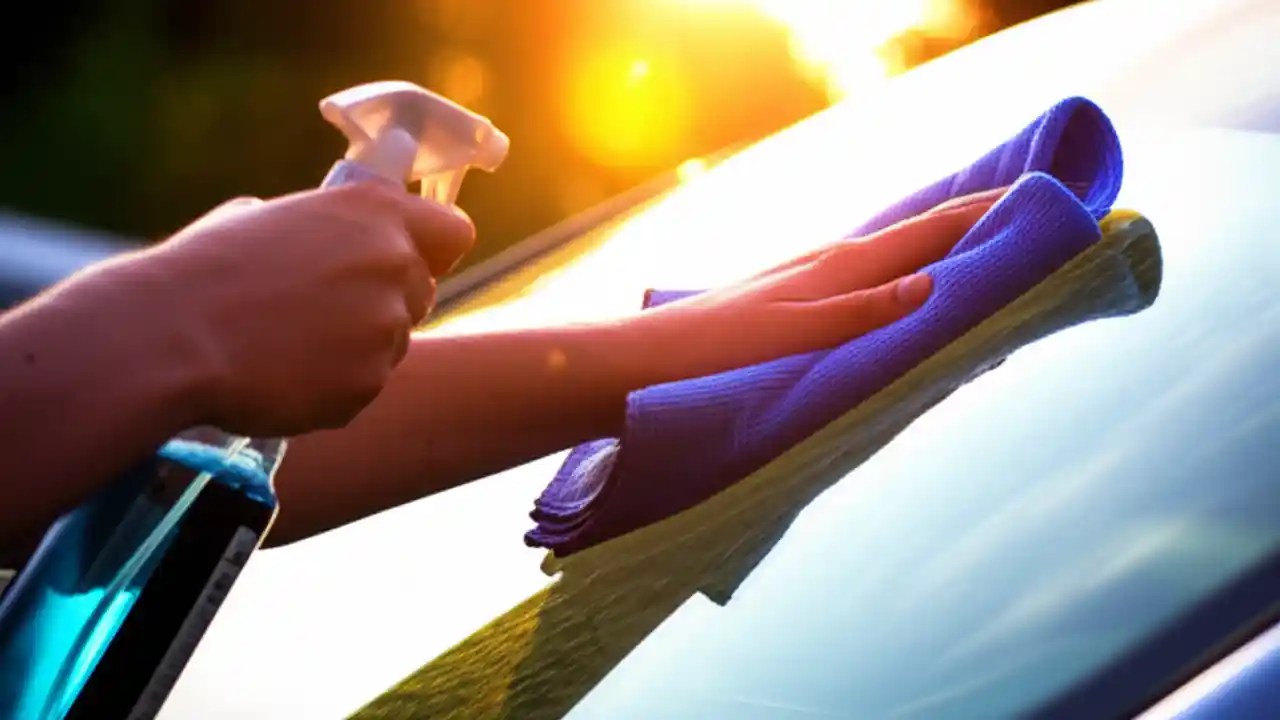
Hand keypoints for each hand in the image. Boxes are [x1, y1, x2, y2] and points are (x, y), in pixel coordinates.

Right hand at [144, 183, 474, 434]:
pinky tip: (281, 374)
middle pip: (421, 292)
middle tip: (323, 310)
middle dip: (384, 302)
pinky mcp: (367, 386)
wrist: (170, 338)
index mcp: (373, 212)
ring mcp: (385, 330)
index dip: (431, 248)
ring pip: (391, 345)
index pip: (453, 232)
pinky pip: (361, 388)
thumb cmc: (203, 271)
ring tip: (287, 344)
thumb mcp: (262, 218)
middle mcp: (393, 266)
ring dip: (355, 347)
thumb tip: (323, 242)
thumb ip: (316, 229)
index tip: (407, 258)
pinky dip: (330, 387)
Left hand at [632, 188, 1005, 382]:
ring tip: (990, 243)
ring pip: (899, 251)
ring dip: (946, 244)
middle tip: (1033, 215)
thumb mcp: (798, 335)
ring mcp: (817, 274)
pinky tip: (912, 280)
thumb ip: (864, 312)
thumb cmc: (723, 348)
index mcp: (842, 266)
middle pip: (920, 233)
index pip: (930, 231)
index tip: (1041, 201)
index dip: (986, 213)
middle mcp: (834, 260)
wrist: (657, 353)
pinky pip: (876, 272)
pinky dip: (911, 268)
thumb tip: (934, 285)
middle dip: (977, 221)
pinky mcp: (803, 292)